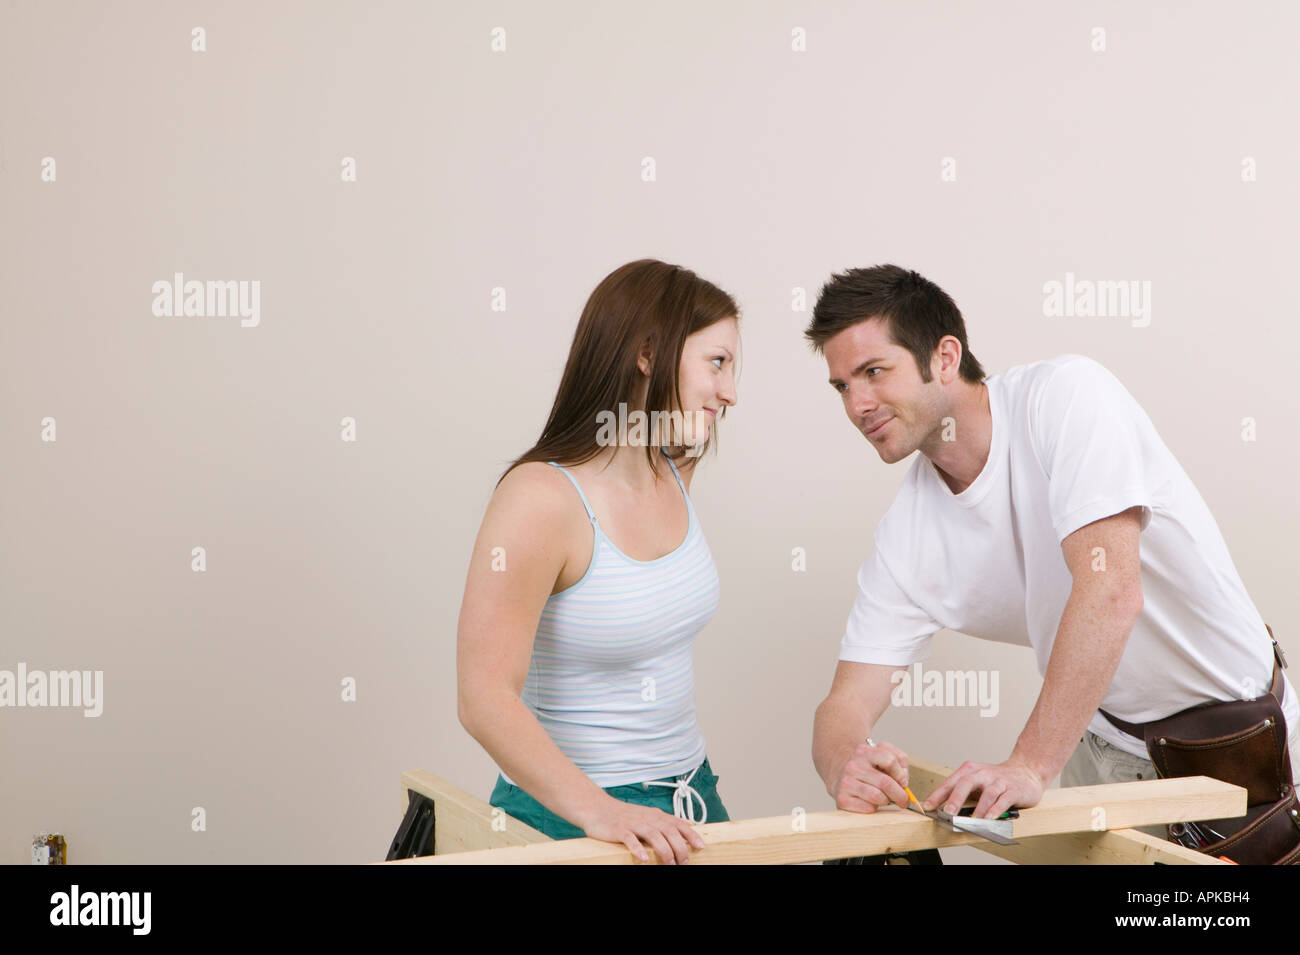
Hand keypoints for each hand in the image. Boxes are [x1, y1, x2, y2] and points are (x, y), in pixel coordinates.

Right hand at [578, 795, 705, 864]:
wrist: (598, 808)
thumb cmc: (625, 815)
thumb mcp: (649, 814)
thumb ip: (668, 820)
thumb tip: (688, 823)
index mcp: (656, 816)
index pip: (678, 824)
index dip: (690, 835)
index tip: (700, 846)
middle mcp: (648, 818)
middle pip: (668, 831)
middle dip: (679, 847)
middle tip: (684, 862)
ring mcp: (634, 824)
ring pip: (653, 836)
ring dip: (663, 850)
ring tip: (669, 863)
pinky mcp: (619, 830)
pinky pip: (630, 839)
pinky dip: (638, 849)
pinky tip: (644, 859)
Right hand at [829, 739, 910, 812]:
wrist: (840, 775)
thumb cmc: (868, 768)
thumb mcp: (883, 755)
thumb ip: (899, 760)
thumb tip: (903, 780)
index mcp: (864, 752)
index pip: (889, 760)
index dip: (901, 774)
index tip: (903, 782)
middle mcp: (853, 765)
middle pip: (885, 782)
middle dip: (899, 794)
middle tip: (903, 800)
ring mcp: (846, 782)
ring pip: (877, 796)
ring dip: (886, 801)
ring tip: (884, 799)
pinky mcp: (842, 799)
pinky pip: (868, 808)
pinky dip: (874, 808)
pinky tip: (871, 803)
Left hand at [922, 759, 1044, 818]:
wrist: (1025, 771)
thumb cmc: (995, 779)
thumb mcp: (975, 781)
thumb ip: (960, 792)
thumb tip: (941, 808)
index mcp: (970, 770)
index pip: (951, 782)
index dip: (938, 794)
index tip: (927, 806)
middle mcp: (983, 774)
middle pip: (966, 783)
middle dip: (955, 799)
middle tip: (948, 812)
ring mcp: (999, 781)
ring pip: (987, 793)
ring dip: (978, 809)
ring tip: (971, 821)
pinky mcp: (1013, 790)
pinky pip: (1003, 800)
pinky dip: (996, 810)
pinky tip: (989, 818)